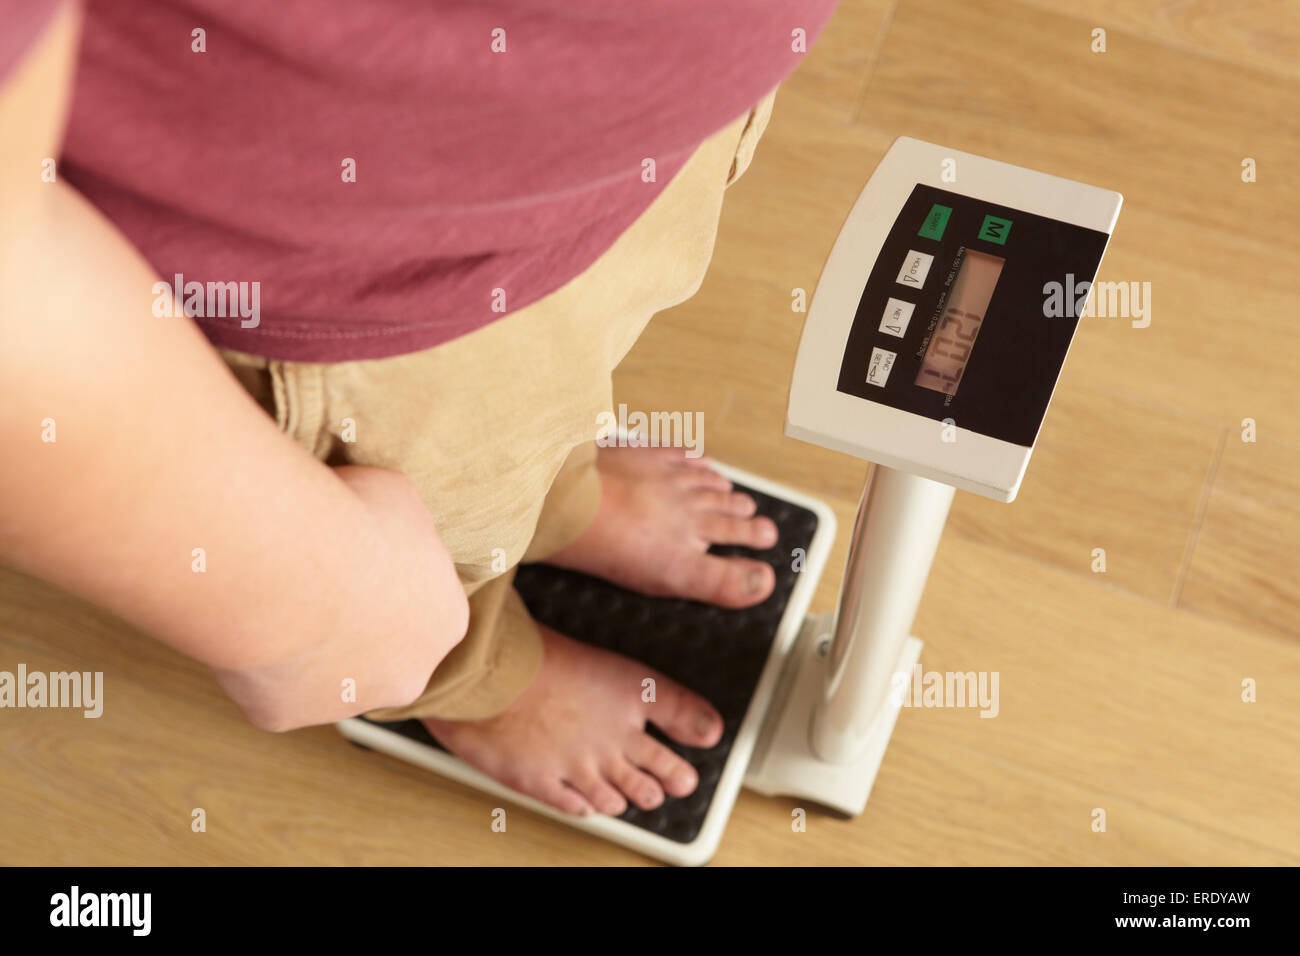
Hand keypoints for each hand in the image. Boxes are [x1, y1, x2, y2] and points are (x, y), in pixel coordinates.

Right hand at [213, 465, 468, 731]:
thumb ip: (406, 528)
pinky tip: (249, 618)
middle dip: (354, 623)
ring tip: (276, 592)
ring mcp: (345, 703)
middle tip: (315, 579)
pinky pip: (270, 685)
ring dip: (306, 642)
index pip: (422, 604)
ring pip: (326, 675)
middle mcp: (407, 676)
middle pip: (382, 651)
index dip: (386, 575)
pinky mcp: (285, 715)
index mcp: (445, 622)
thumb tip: (391, 530)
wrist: (285, 562)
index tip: (355, 553)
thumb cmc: (351, 521)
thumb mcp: (401, 498)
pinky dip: (257, 656)